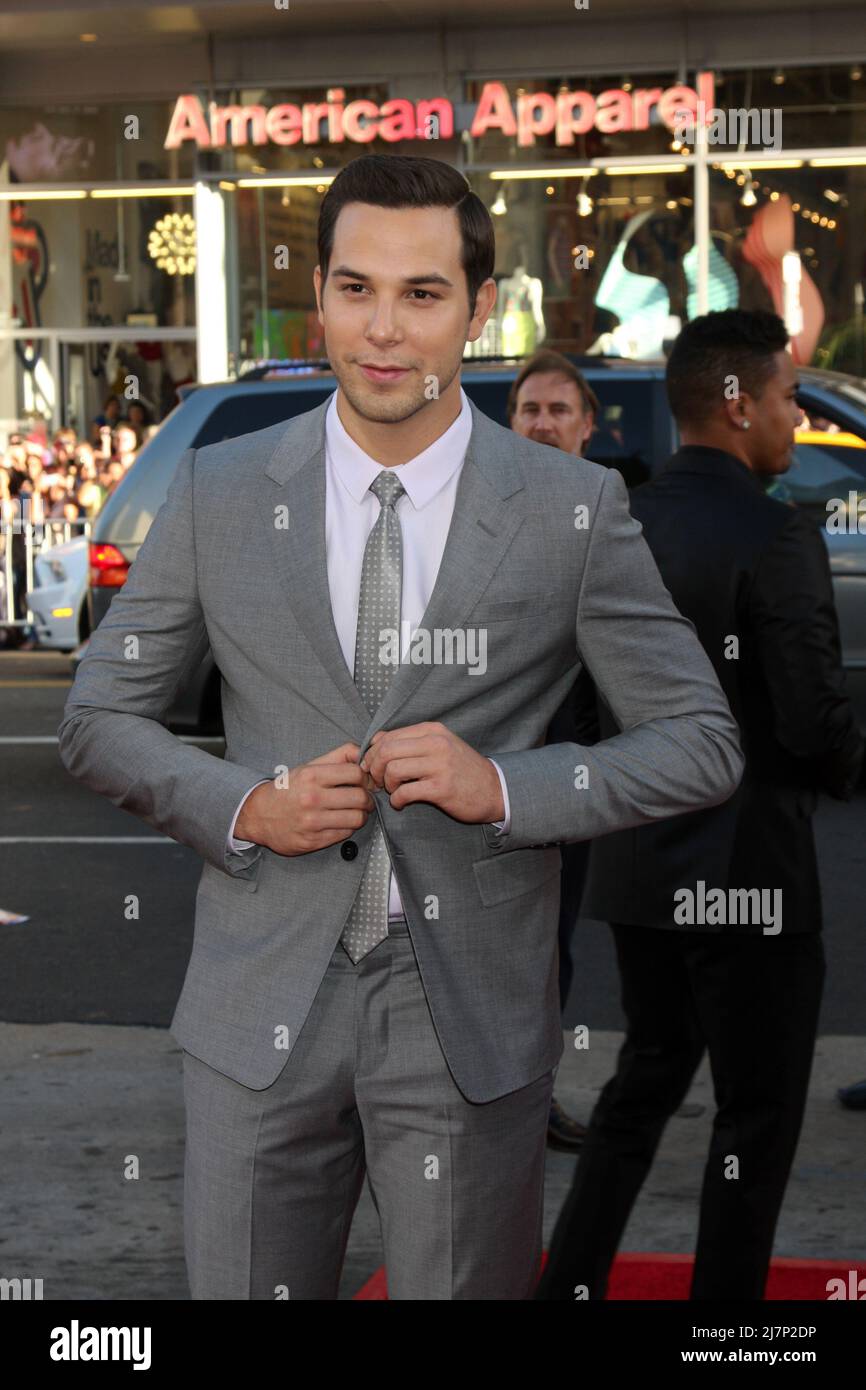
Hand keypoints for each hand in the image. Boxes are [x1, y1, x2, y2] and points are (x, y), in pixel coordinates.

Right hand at [235, 741, 375, 855]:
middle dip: (367, 799)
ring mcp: (312, 821)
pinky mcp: (313, 840)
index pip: (356, 773)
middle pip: (360, 797)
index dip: (365, 778)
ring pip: (357, 818)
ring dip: (361, 816)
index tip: (365, 782)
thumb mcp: (309, 766)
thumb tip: (365, 751)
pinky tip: (339, 823)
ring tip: (354, 812)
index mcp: (312, 776)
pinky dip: (347, 828)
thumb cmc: (287, 789)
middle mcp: (312, 798)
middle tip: (364, 800)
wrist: (258, 815)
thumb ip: (338, 756)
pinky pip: (345, 834)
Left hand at [361, 721, 504, 823]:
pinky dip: (396, 800)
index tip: (372, 767)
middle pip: (386, 751)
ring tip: (393, 791)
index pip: (388, 736)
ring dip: (387, 785)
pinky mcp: (441, 788)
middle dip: (375, 768)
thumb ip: (411, 741)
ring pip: (393, 770)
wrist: (495, 789)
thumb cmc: (462, 769)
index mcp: (433, 731)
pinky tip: (401, 803)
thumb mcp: (440, 745)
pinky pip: (405, 792)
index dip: (373, 753)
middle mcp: (436, 744)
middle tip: (378, 781)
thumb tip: (376, 741)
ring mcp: (439, 765)